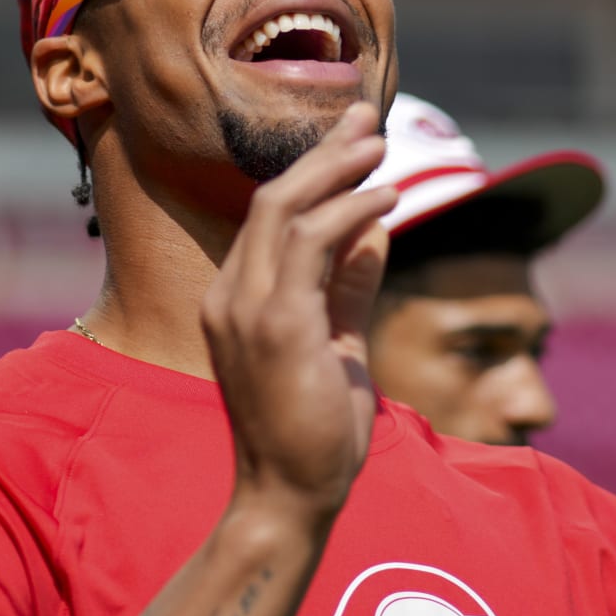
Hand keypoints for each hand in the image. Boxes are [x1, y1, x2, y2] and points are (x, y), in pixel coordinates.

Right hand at [202, 102, 397, 518]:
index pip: (270, 218)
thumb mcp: (338, 347)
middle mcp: (230, 297)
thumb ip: (350, 289)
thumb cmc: (312, 434)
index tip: (356, 141)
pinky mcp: (276, 325)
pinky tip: (386, 198)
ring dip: (338, 170)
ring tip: (384, 145)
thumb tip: (376, 232)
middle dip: (325, 153)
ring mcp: (246, 310)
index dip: (314, 173)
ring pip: (283, 208)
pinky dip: (350, 212)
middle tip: (371, 117)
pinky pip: (311, 243)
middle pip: (272, 198)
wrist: (288, 498)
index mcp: (235, 302)